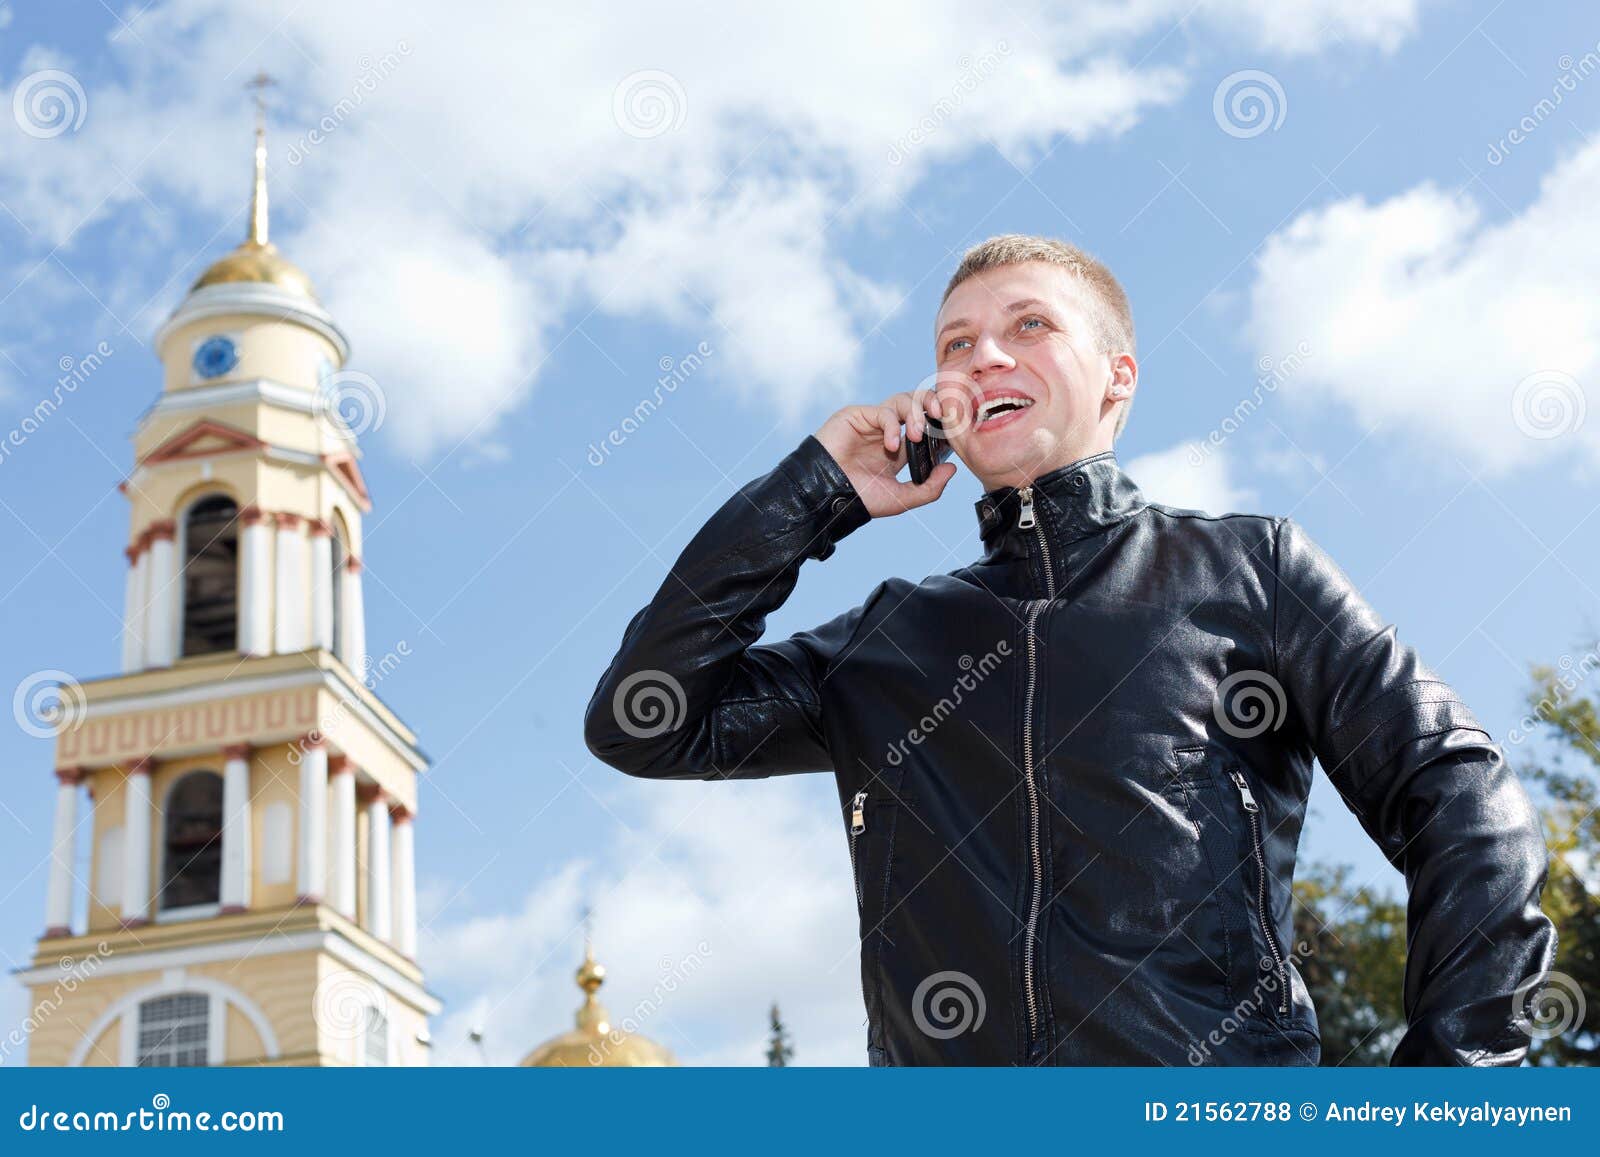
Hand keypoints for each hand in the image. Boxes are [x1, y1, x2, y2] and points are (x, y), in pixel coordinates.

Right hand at [814, 391, 957, 517]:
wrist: (828, 495)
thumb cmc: (860, 499)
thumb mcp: (901, 499)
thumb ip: (929, 488)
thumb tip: (952, 468)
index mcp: (900, 450)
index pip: (928, 426)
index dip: (940, 426)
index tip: (952, 433)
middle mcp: (888, 432)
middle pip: (918, 403)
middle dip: (933, 405)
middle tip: (942, 417)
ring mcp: (873, 422)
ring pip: (903, 400)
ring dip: (916, 413)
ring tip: (916, 435)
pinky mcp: (858, 415)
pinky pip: (884, 411)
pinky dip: (893, 425)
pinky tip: (890, 445)